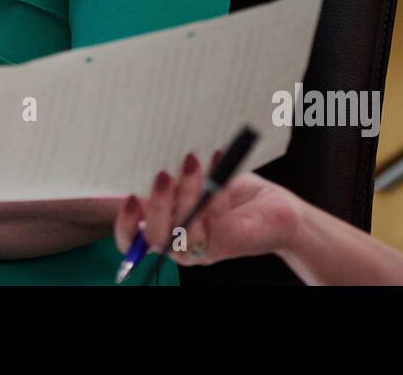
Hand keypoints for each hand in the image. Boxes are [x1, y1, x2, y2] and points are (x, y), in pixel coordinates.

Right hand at [114, 151, 301, 265]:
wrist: (277, 210)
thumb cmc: (233, 193)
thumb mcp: (194, 181)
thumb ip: (171, 178)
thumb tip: (148, 153)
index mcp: (166, 229)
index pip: (132, 241)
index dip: (125, 225)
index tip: (131, 198)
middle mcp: (180, 245)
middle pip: (154, 238)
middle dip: (157, 205)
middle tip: (163, 174)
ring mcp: (204, 249)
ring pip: (183, 231)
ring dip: (186, 193)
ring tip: (192, 162)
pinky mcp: (227, 243)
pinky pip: (213, 220)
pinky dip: (214, 189)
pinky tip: (217, 161)